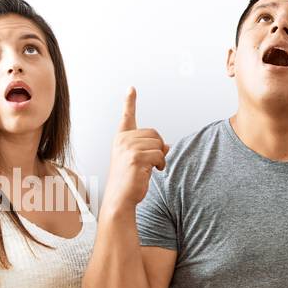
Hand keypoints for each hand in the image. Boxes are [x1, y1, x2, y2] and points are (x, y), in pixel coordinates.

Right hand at [102, 88, 167, 210]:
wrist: (120, 198)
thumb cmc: (130, 181)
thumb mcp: (140, 161)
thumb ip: (150, 149)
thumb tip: (167, 146)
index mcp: (121, 138)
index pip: (127, 116)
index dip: (130, 102)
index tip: (131, 89)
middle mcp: (123, 139)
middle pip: (154, 133)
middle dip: (158, 148)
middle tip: (151, 162)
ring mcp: (128, 147)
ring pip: (158, 144)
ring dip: (160, 158)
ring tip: (149, 169)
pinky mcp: (135, 157)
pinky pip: (159, 154)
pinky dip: (161, 164)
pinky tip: (152, 172)